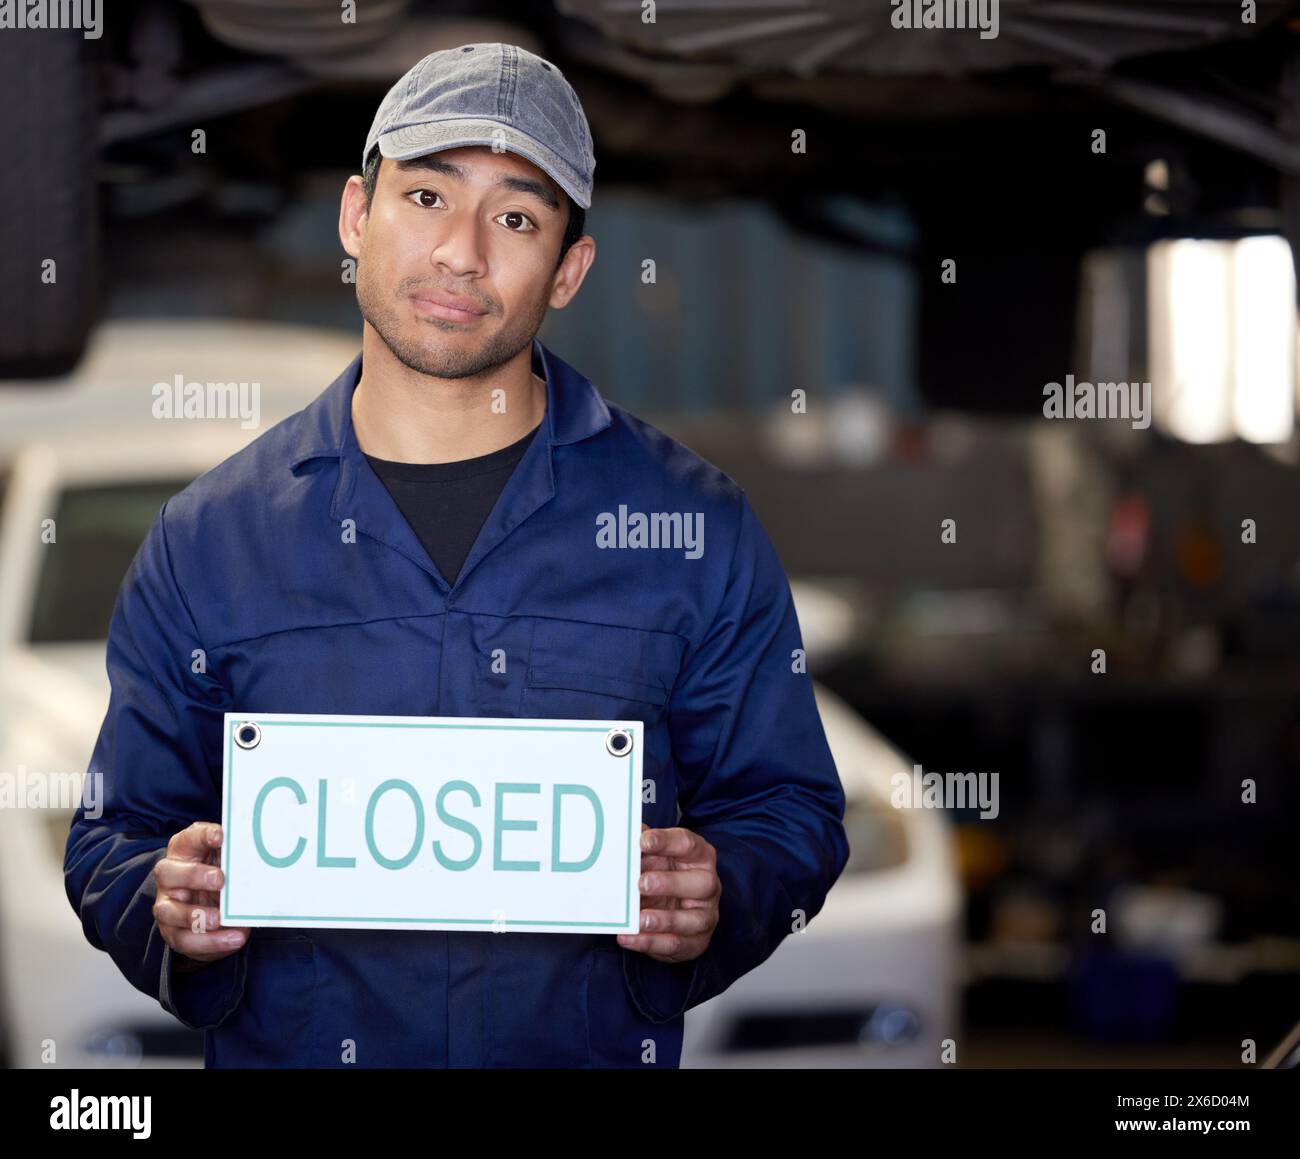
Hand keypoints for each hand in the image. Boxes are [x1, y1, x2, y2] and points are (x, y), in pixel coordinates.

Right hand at [153, 822, 249, 967]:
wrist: (210, 906)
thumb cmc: (221, 873)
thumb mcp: (229, 859)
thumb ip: (239, 853)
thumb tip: (268, 846)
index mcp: (184, 852)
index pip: (188, 838)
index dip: (202, 835)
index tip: (221, 836)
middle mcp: (170, 877)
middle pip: (168, 872)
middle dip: (193, 876)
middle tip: (220, 880)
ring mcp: (168, 905)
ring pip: (169, 911)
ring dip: (196, 915)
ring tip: (220, 919)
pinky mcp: (174, 932)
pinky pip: (186, 940)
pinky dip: (211, 941)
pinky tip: (234, 937)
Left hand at [617, 823, 720, 963]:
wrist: (673, 909)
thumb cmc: (662, 875)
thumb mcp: (653, 857)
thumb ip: (640, 847)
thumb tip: (619, 833)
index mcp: (699, 856)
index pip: (688, 844)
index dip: (666, 842)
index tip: (643, 842)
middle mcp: (708, 884)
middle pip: (702, 883)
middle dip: (671, 883)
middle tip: (641, 883)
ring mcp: (706, 915)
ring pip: (693, 919)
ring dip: (664, 920)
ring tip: (638, 919)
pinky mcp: (697, 942)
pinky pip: (677, 944)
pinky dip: (651, 942)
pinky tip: (629, 937)